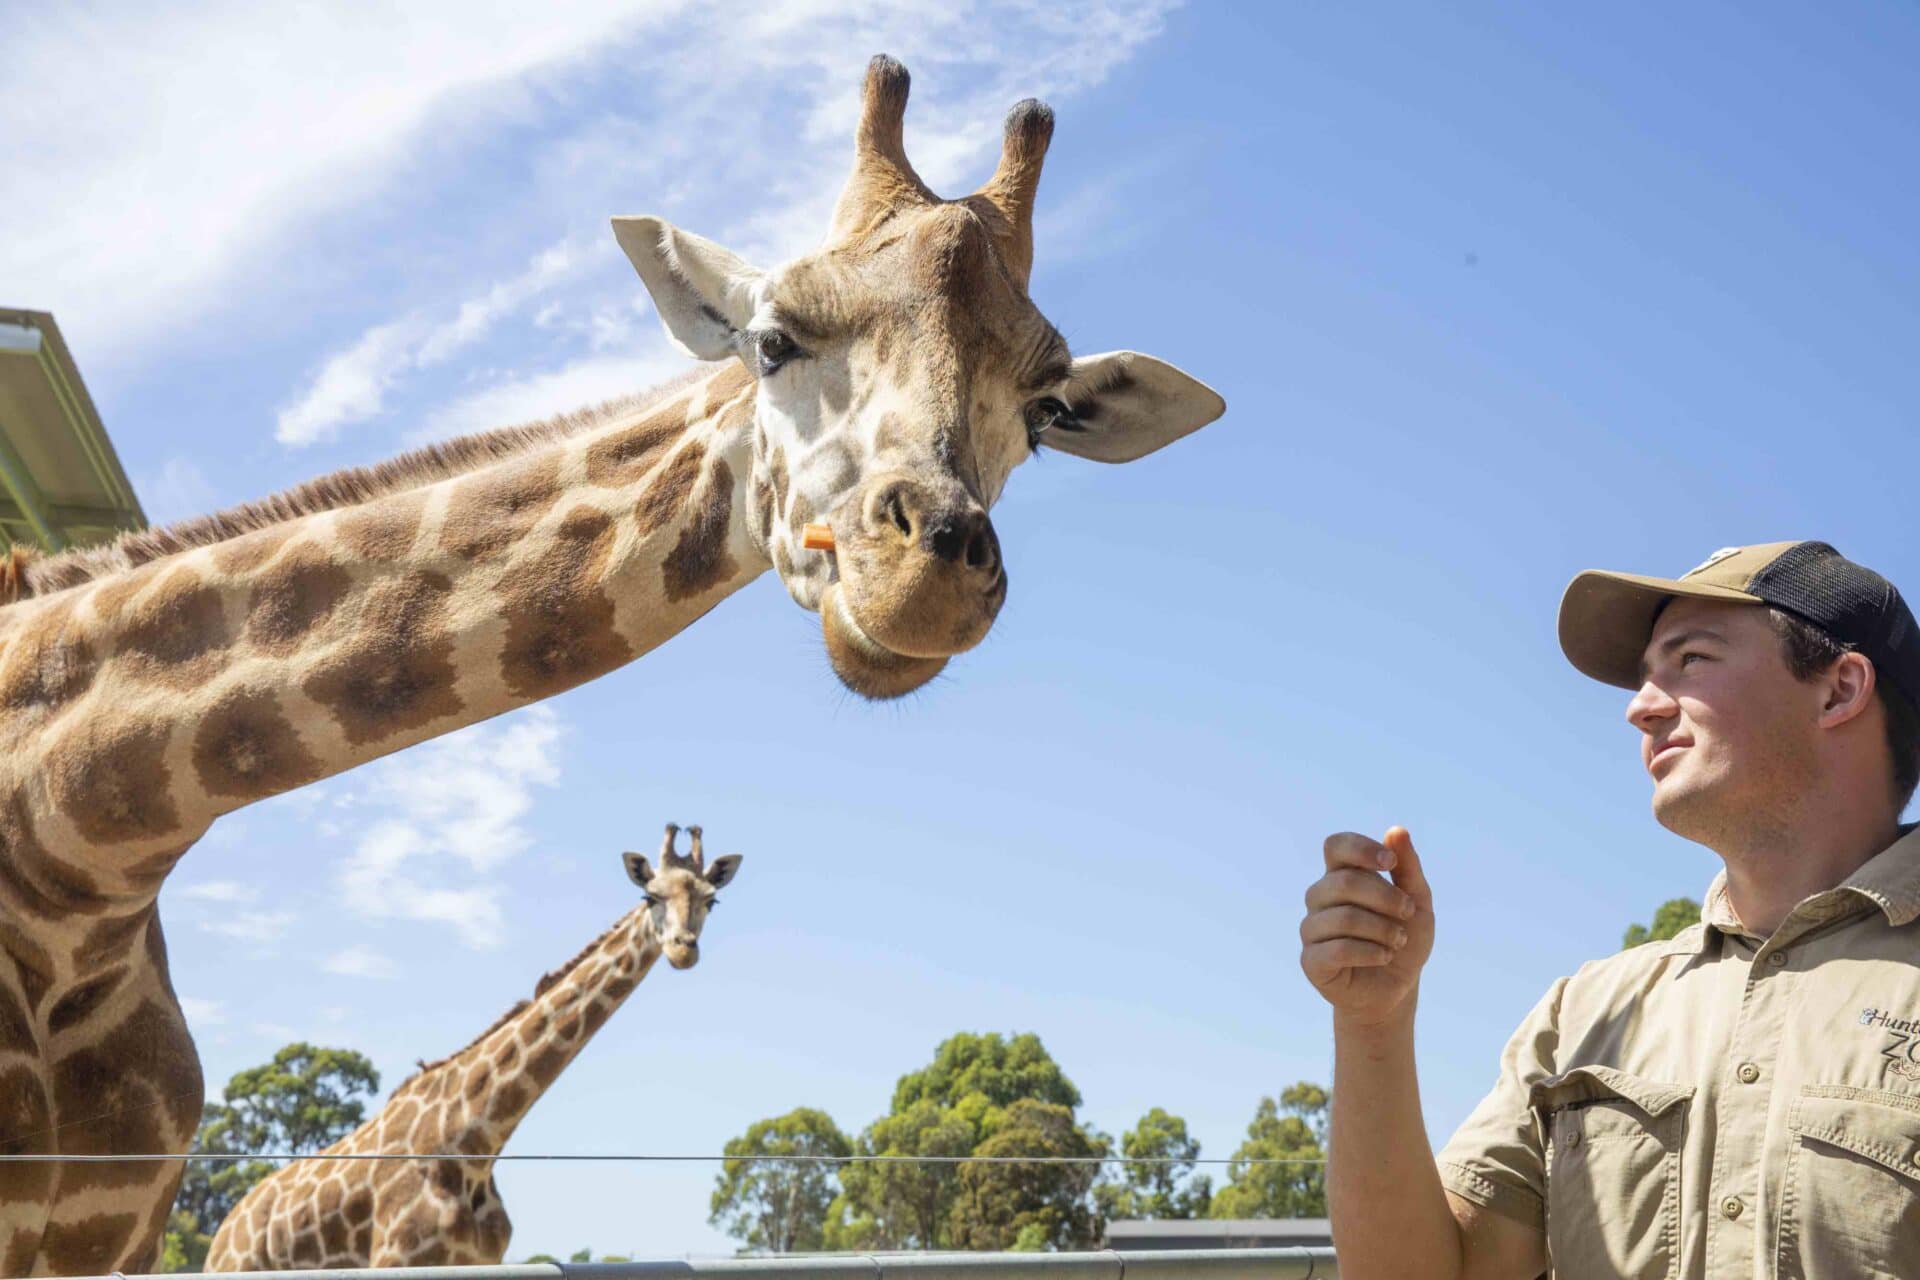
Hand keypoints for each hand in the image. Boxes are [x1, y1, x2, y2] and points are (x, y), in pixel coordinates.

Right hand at [1300, 826, 1434, 1027]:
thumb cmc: (1403, 939)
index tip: (1390, 863)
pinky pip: (1338, 949)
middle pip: (1343, 882)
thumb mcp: (1417, 902)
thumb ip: (1408, 868)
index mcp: (1341, 876)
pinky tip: (1384, 956)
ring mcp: (1312, 929)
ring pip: (1343, 917)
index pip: (1336, 846)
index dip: (1361, 849)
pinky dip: (1370, 952)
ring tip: (1398, 941)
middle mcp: (1320, 898)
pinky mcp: (1311, 961)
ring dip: (1382, 929)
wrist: (1396, 988)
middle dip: (1385, 897)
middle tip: (1408, 912)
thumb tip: (1396, 831)